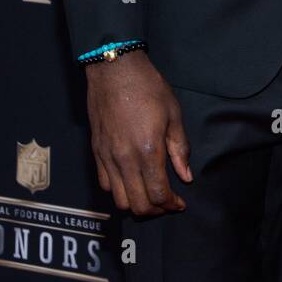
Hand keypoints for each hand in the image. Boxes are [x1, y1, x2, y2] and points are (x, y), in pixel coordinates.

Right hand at [85, 51, 191, 217]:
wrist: (115, 70)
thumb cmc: (148, 88)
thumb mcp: (173, 115)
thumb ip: (179, 149)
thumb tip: (185, 176)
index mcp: (148, 150)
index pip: (158, 194)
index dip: (171, 205)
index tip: (180, 203)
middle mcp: (124, 159)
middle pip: (137, 205)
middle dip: (156, 210)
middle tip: (167, 203)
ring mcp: (107, 157)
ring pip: (118, 200)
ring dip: (136, 204)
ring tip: (150, 195)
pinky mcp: (96, 152)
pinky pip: (104, 184)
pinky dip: (119, 191)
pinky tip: (131, 181)